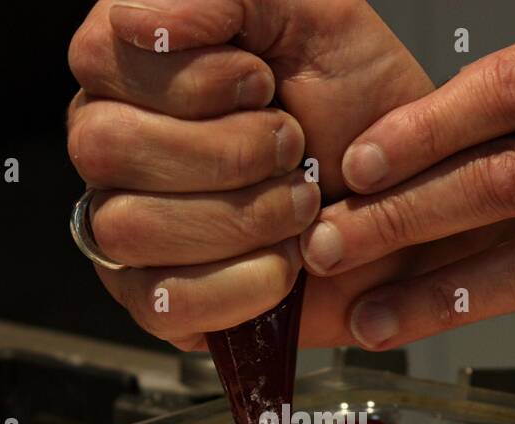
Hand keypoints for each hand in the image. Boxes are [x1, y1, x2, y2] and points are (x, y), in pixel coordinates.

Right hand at [67, 0, 442, 348]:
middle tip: (292, 150)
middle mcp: (117, 147)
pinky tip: (285, 264)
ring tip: (300, 207)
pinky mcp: (159, 303)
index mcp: (137, 68)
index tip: (261, 83)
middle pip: (103, 146)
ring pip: (128, 227)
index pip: (96, 56)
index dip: (186, 76)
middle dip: (222, 150)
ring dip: (238, 217)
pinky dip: (241, 284)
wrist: (417, 202)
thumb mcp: (314, 17)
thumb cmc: (360, 109)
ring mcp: (128, 230)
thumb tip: (139, 19)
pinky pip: (164, 301)